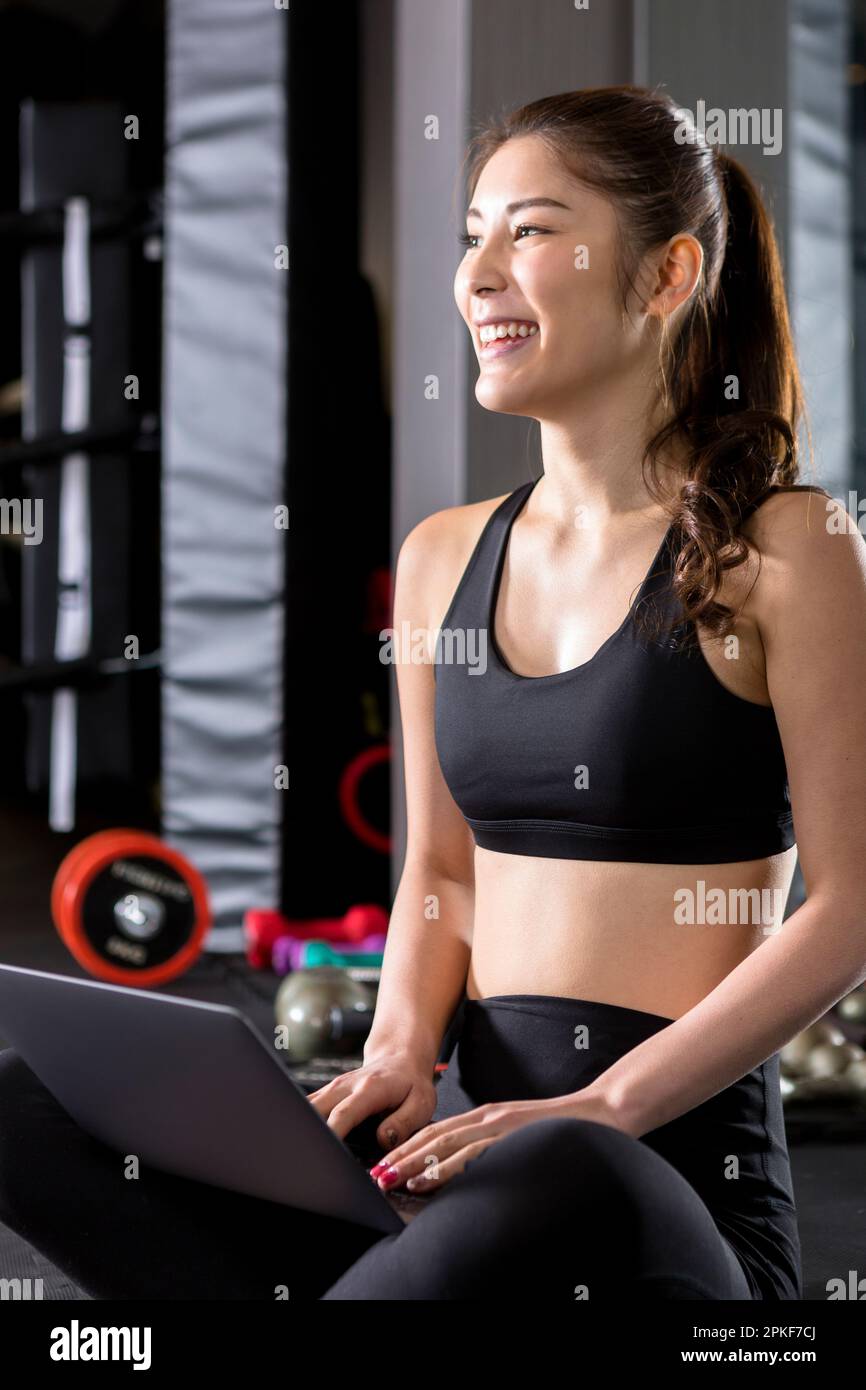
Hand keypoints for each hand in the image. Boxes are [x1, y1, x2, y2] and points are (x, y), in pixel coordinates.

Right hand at [306, 1054, 437, 1151]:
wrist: (400, 1060)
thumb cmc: (412, 1085)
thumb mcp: (421, 1104)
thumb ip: (403, 1123)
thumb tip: (384, 1140)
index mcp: (369, 1089)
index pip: (343, 1114)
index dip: (332, 1135)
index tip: (325, 1155)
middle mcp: (345, 1086)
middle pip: (315, 1110)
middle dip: (308, 1135)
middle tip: (308, 1163)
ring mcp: (332, 1089)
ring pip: (305, 1108)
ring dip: (301, 1129)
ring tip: (303, 1158)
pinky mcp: (326, 1094)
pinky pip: (307, 1108)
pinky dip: (303, 1124)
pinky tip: (305, 1143)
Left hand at [369, 1088, 620, 1194]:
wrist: (603, 1109)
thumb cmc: (563, 1128)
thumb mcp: (519, 1134)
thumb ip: (494, 1146)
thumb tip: (469, 1169)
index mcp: (487, 1116)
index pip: (438, 1131)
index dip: (409, 1147)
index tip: (385, 1165)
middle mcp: (488, 1116)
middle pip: (433, 1135)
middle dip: (401, 1155)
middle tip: (375, 1175)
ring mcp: (501, 1123)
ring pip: (447, 1143)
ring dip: (415, 1161)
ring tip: (391, 1178)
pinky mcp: (514, 1133)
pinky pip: (474, 1152)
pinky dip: (447, 1165)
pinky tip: (430, 1177)